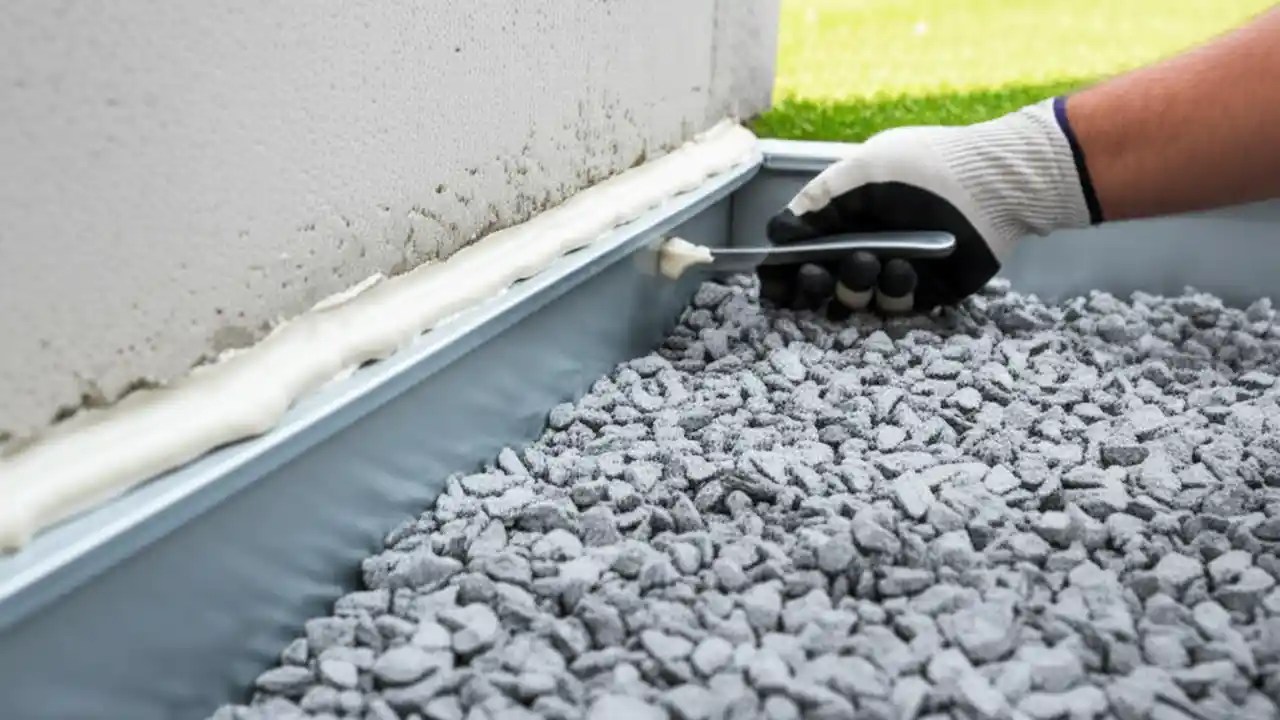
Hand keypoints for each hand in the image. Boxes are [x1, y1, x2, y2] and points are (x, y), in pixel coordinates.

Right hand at [760, 98, 1096, 312]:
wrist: (994, 183)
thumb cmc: (923, 167)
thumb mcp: (860, 170)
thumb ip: (815, 202)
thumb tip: (777, 233)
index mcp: (844, 215)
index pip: (800, 251)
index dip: (782, 272)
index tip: (772, 286)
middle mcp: (864, 245)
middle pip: (820, 284)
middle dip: (809, 284)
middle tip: (815, 274)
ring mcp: (892, 271)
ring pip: (853, 300)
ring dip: (851, 284)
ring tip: (868, 260)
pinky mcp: (924, 292)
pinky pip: (895, 306)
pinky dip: (894, 288)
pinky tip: (906, 265)